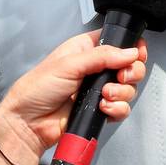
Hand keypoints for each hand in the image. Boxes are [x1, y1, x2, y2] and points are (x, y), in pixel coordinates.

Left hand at [0, 30, 148, 163]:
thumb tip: (131, 52)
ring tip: (105, 95)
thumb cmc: (38, 88)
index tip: (137, 54)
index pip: (118, 42)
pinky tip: (103, 108)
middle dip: (131, 72)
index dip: (131, 47)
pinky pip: (121, 108)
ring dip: (122, 92)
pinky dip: (117, 109)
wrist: (28, 122)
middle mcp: (95, 68)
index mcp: (86, 49)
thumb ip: (102, 56)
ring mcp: (99, 90)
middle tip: (121, 77)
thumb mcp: (69, 64)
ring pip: (128, 88)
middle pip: (130, 66)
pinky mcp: (100, 110)